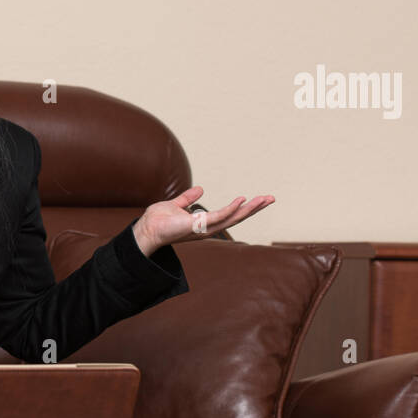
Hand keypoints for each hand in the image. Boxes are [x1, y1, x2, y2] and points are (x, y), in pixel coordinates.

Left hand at [133, 186, 273, 254]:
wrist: (146, 229)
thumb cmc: (158, 221)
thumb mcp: (176, 205)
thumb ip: (188, 199)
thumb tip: (200, 189)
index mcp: (205, 223)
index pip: (230, 215)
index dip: (245, 208)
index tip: (259, 199)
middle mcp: (208, 228)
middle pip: (237, 217)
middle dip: (255, 208)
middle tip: (271, 198)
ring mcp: (204, 228)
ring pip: (233, 217)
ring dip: (250, 208)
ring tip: (265, 199)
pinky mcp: (198, 226)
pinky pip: (219, 216)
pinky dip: (231, 208)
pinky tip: (243, 200)